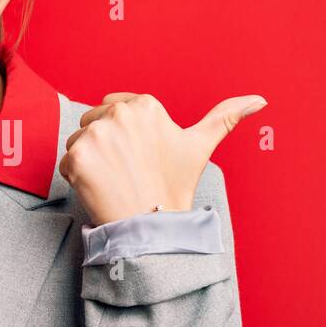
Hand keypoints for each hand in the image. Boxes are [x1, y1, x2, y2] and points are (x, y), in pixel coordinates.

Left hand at [59, 91, 267, 225]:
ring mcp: (96, 135)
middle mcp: (120, 114)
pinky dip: (77, 178)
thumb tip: (259, 100)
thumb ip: (225, 117)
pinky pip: (66, 162)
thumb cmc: (174, 186)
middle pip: (93, 121)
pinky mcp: (76, 157)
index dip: (122, 134)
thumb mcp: (200, 146)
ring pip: (79, 140)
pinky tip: (100, 189)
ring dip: (90, 160)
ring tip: (115, 180)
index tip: (136, 156)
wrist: (153, 226)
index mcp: (146, 105)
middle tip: (127, 171)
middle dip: (105, 145)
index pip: (115, 107)